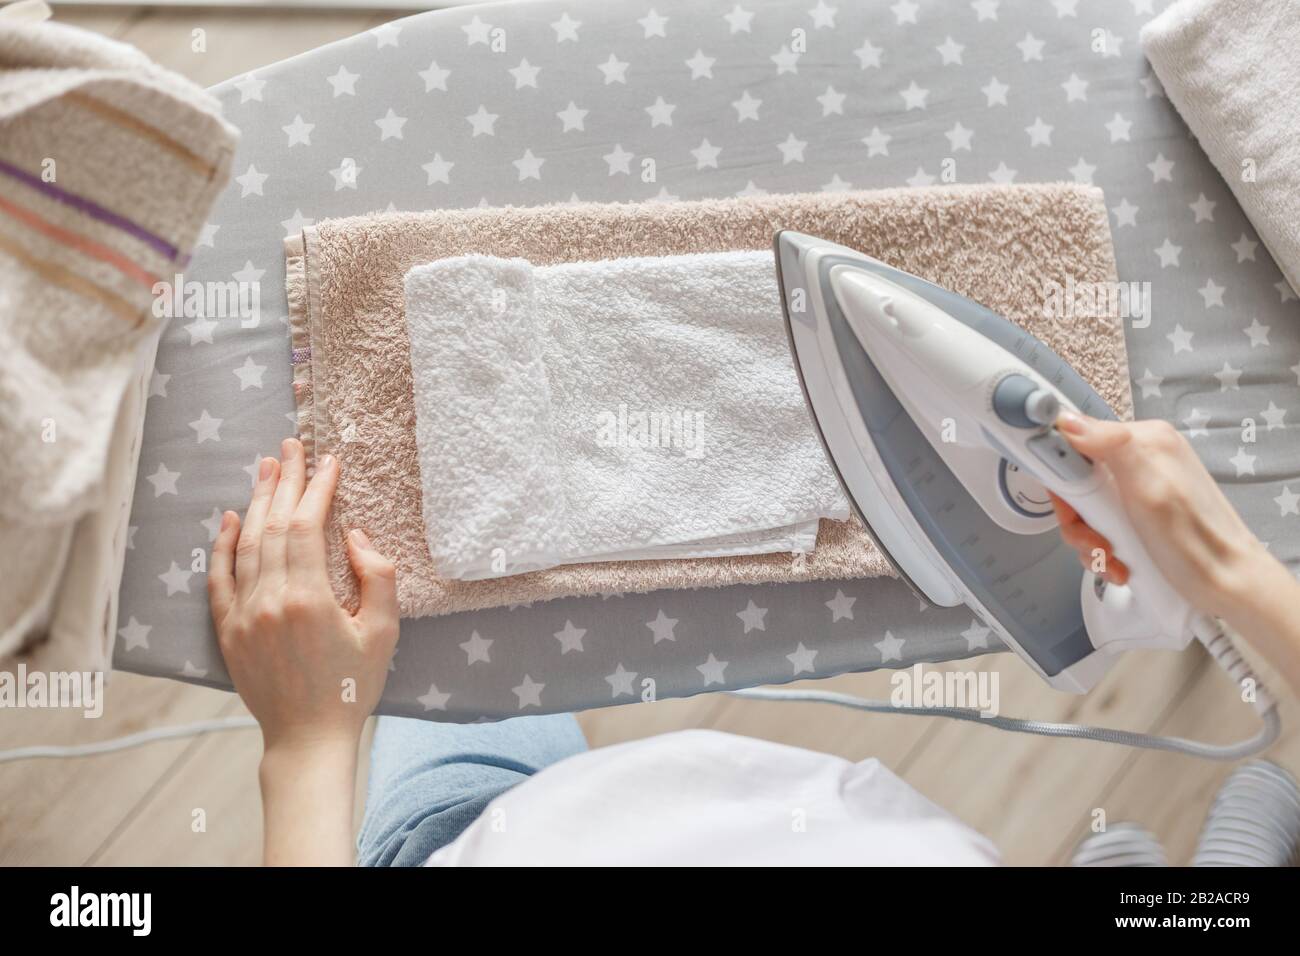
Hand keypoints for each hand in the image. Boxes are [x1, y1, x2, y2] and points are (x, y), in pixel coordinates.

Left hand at [208, 437, 399, 752]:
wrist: (308, 738)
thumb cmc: (353, 687)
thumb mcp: (385, 633)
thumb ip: (379, 579)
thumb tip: (356, 537)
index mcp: (309, 598)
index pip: (307, 526)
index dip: (317, 488)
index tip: (328, 462)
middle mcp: (269, 600)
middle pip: (273, 525)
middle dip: (284, 481)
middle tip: (292, 446)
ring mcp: (243, 615)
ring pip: (244, 544)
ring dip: (255, 501)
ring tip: (266, 467)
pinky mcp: (228, 631)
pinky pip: (219, 578)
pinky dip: (222, 544)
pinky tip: (229, 517)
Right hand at [1048, 413, 1276, 620]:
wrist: (1227, 585)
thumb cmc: (1196, 540)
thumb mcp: (1149, 488)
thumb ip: (1109, 446)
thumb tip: (1065, 418)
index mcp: (1143, 440)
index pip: (1076, 442)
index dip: (1062, 475)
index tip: (1070, 507)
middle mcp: (1139, 460)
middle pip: (1077, 481)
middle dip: (1078, 519)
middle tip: (1093, 542)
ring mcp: (1137, 490)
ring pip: (1085, 509)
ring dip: (1089, 540)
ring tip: (1111, 560)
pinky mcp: (1136, 517)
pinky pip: (1100, 526)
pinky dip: (1101, 550)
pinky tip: (1118, 565)